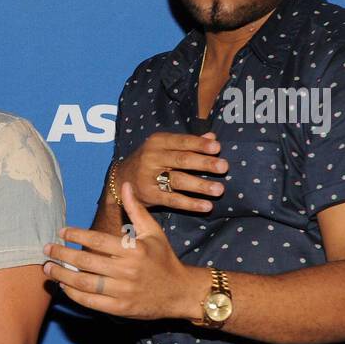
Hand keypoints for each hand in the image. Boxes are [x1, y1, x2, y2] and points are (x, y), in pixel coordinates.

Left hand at [44, 181, 202, 320]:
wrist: (181, 292)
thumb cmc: (164, 259)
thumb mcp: (154, 232)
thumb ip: (136, 209)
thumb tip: (125, 184)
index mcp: (134, 250)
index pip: (97, 240)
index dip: (76, 235)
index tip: (61, 231)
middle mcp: (127, 270)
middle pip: (86, 261)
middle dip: (62, 254)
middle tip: (46, 249)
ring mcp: (123, 291)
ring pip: (85, 283)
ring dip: (62, 276)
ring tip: (48, 269)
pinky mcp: (120, 309)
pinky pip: (91, 302)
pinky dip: (74, 295)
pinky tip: (63, 286)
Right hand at [112, 131, 226, 212]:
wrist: (121, 179)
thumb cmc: (150, 160)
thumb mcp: (165, 146)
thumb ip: (188, 142)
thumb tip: (213, 138)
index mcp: (158, 142)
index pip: (182, 142)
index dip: (199, 145)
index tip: (217, 148)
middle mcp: (152, 158)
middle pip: (182, 160)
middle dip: (204, 164)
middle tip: (224, 167)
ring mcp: (149, 178)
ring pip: (178, 181)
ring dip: (200, 186)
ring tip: (219, 189)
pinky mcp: (150, 196)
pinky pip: (173, 200)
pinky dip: (190, 204)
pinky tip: (206, 206)